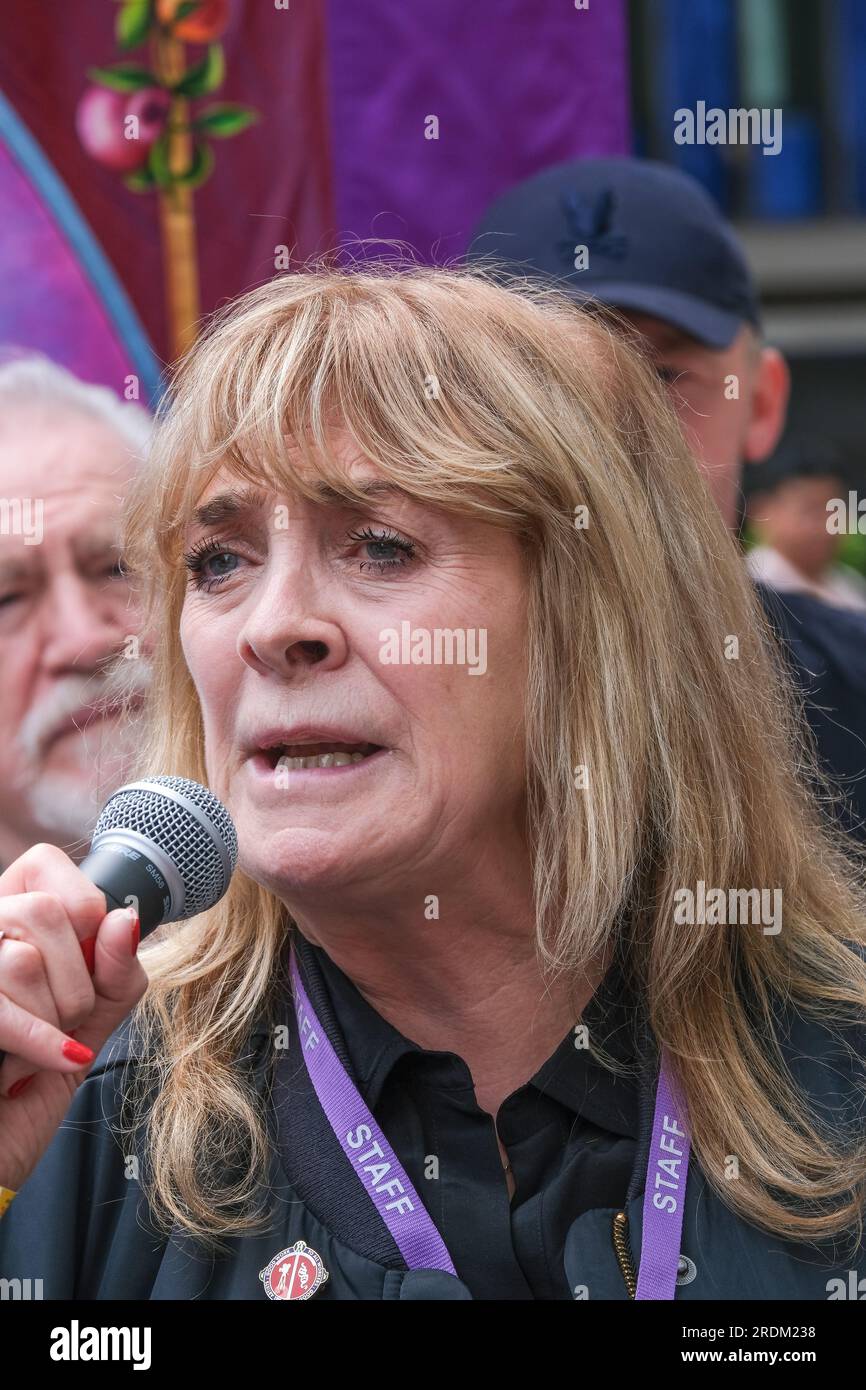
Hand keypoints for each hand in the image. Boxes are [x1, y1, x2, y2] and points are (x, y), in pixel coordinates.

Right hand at [0, 843, 147, 1192]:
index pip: (43, 864)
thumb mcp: (91, 1022)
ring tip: (34, 1051)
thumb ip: (117, 971)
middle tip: (65, 1019)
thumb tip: (125, 920)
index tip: (88, 960)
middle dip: (76, 980)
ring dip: (51, 1019)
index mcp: (2, 920)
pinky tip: (53, 1062)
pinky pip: (4, 1010)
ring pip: (23, 962)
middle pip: (44, 912)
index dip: (83, 909)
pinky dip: (41, 1042)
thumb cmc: (33, 1086)